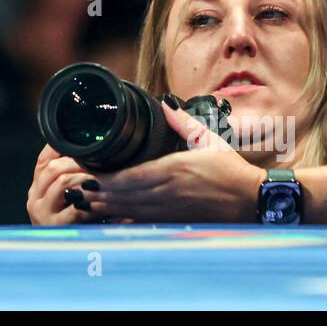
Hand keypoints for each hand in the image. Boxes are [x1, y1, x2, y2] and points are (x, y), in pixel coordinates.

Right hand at [26, 143, 100, 225]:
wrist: (71, 261)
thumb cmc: (77, 227)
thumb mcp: (70, 201)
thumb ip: (72, 180)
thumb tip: (91, 152)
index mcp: (36, 190)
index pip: (45, 159)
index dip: (62, 147)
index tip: (84, 142)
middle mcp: (34, 199)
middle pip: (54, 168)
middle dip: (79, 162)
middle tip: (101, 161)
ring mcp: (42, 213)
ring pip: (64, 182)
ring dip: (87, 178)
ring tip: (104, 178)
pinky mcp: (56, 226)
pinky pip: (77, 207)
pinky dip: (93, 201)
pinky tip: (106, 201)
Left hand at [77, 100, 265, 223]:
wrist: (252, 200)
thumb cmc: (230, 170)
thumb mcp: (208, 138)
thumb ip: (182, 122)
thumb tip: (165, 103)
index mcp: (173, 168)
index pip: (130, 174)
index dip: (105, 176)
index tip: (86, 170)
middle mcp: (168, 191)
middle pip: (123, 194)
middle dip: (97, 192)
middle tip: (74, 188)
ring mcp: (170, 209)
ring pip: (129, 210)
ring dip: (104, 207)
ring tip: (82, 203)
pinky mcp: (175, 220)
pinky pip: (143, 221)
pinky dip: (123, 219)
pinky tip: (109, 218)